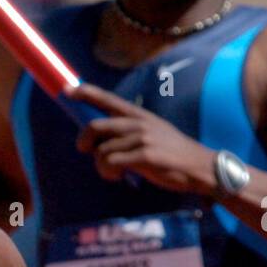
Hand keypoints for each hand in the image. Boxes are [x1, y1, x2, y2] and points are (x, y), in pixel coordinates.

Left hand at [69, 83, 217, 195]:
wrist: (199, 166)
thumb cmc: (171, 154)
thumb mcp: (151, 133)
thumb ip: (127, 132)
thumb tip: (99, 140)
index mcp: (139, 115)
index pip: (107, 99)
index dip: (85, 93)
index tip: (68, 90)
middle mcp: (138, 123)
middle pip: (95, 126)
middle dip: (83, 141)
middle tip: (85, 151)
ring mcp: (142, 138)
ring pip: (102, 151)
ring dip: (100, 166)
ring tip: (112, 172)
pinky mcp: (145, 155)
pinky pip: (112, 163)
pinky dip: (109, 173)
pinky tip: (119, 176)